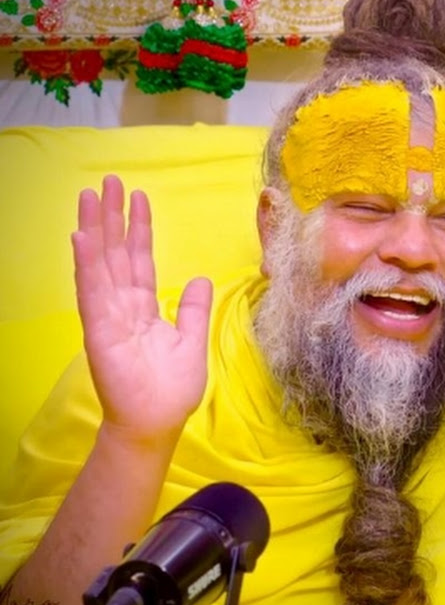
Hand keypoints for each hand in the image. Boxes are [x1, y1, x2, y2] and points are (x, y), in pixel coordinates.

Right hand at [71, 174, 211, 442]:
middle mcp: (123, 306)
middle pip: (116, 254)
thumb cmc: (171, 387)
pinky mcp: (99, 331)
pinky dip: (87, 265)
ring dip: (95, 230)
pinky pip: (92, 293)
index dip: (138, 229)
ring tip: (90, 196)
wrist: (157, 422)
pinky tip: (82, 238)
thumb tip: (202, 279)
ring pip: (100, 265)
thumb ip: (194, 309)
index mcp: (144, 308)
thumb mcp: (192, 340)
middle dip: (112, 218)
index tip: (137, 198)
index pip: (138, 260)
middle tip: (109, 182)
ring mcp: (108, 317)